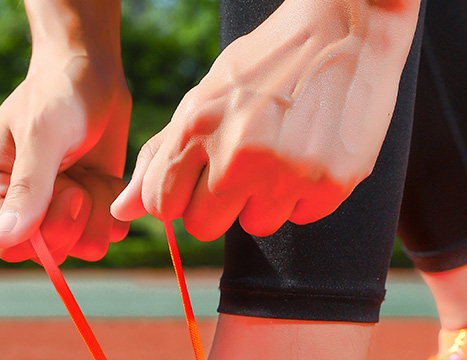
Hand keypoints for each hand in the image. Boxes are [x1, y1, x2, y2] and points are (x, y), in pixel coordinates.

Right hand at [0, 53, 131, 263]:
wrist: (95, 75)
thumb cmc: (61, 93)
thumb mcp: (44, 135)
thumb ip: (28, 189)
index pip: (8, 246)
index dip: (44, 234)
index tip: (69, 194)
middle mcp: (16, 207)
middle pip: (47, 253)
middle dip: (75, 221)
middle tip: (82, 182)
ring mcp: (53, 212)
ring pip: (81, 249)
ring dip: (98, 213)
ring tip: (94, 177)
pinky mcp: (85, 212)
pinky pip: (105, 236)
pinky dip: (114, 210)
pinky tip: (107, 181)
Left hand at [111, 0, 419, 239]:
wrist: (346, 26)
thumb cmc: (265, 66)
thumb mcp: (203, 99)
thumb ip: (160, 156)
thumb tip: (120, 211)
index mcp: (198, 127)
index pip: (161, 205)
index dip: (178, 195)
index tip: (198, 176)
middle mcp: (238, 155)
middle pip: (203, 226)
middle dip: (217, 204)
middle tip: (243, 164)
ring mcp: (286, 172)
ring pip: (255, 225)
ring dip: (264, 200)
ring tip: (282, 152)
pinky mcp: (329, 184)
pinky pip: (300, 217)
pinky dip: (304, 194)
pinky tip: (311, 153)